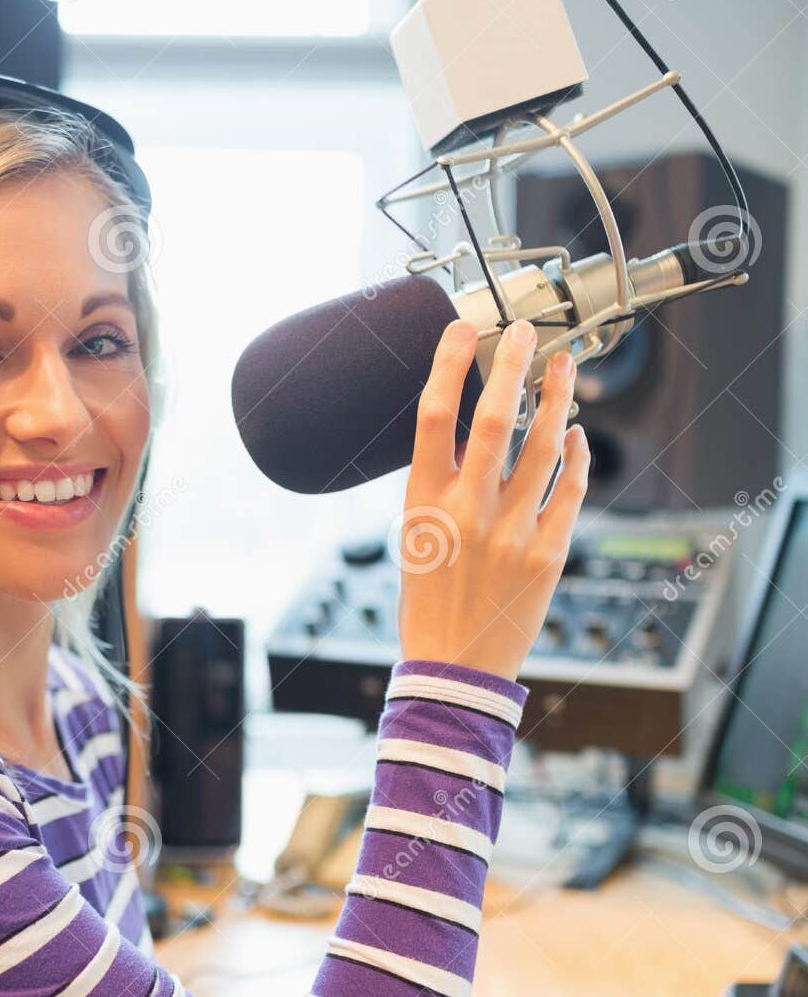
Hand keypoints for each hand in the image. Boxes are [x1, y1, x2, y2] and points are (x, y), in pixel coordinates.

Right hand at [396, 317, 588, 680]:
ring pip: (544, 444)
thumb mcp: (417, 537)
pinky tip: (578, 435)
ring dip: (557, 398)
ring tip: (563, 369)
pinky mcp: (548, 551)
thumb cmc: (430, 603)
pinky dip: (577, 454)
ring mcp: (512, 530)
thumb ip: (441, 486)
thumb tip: (469, 434)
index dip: (448, 364)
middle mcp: (468, 510)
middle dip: (511, 363)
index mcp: (424, 503)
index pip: (432, 416)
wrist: (455, 667)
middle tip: (523, 330)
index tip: (463, 328)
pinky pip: (571, 487)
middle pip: (492, 417)